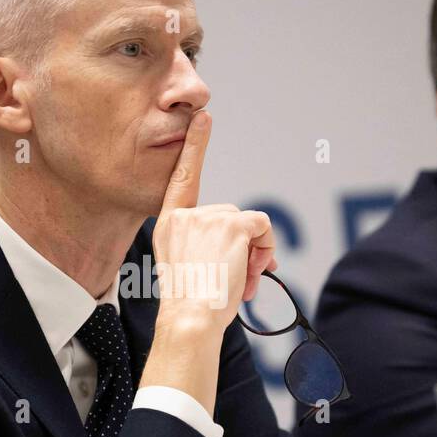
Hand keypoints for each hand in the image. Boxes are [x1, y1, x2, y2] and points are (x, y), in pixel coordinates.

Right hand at [150, 110, 276, 334]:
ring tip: (241, 282)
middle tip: (239, 280)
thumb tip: (251, 251)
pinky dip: (266, 248)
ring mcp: (209, 217)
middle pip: (230, 217)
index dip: (194, 147)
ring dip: (255, 253)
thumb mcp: (188, 268)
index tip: (203, 117)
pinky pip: (262, 227)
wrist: (190, 318)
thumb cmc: (190, 305)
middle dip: (243, 247)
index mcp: (169, 224)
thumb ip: (206, 248)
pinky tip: (252, 270)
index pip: (182, 179)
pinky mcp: (233, 224)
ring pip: (249, 225)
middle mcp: (186, 215)